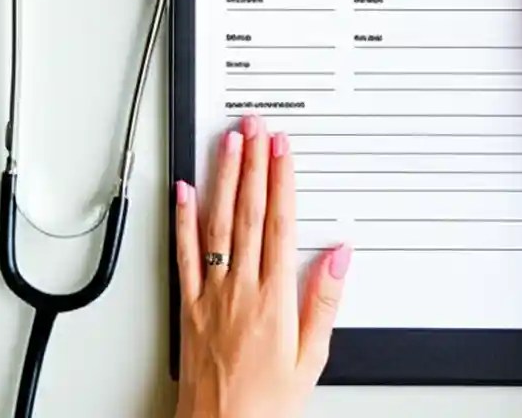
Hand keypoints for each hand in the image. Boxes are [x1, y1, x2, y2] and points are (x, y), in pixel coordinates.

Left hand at [174, 115, 351, 417]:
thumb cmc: (267, 403)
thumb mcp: (312, 356)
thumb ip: (324, 301)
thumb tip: (338, 256)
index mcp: (274, 300)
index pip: (279, 225)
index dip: (281, 182)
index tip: (283, 151)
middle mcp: (239, 290)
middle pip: (247, 215)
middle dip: (253, 166)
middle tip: (256, 130)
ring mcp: (209, 297)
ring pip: (216, 227)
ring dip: (223, 180)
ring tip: (227, 145)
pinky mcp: (187, 309)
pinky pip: (183, 257)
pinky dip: (183, 221)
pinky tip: (185, 193)